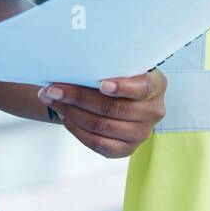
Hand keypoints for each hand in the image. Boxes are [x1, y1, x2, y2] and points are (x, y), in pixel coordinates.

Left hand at [37, 69, 167, 156]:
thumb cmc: (119, 74)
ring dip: (71, 112)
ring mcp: (141, 134)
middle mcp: (153, 111)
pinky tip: (65, 116)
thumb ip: (109, 63)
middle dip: (78, 97)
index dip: (121, 87)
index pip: (141, 88)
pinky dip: (77, 130)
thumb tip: (77, 61)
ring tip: (53, 100)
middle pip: (113, 108)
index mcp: (156, 85)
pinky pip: (98, 144)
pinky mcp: (126, 149)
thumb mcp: (123, 63)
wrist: (123, 96)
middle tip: (53, 89)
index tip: (101, 84)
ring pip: (101, 126)